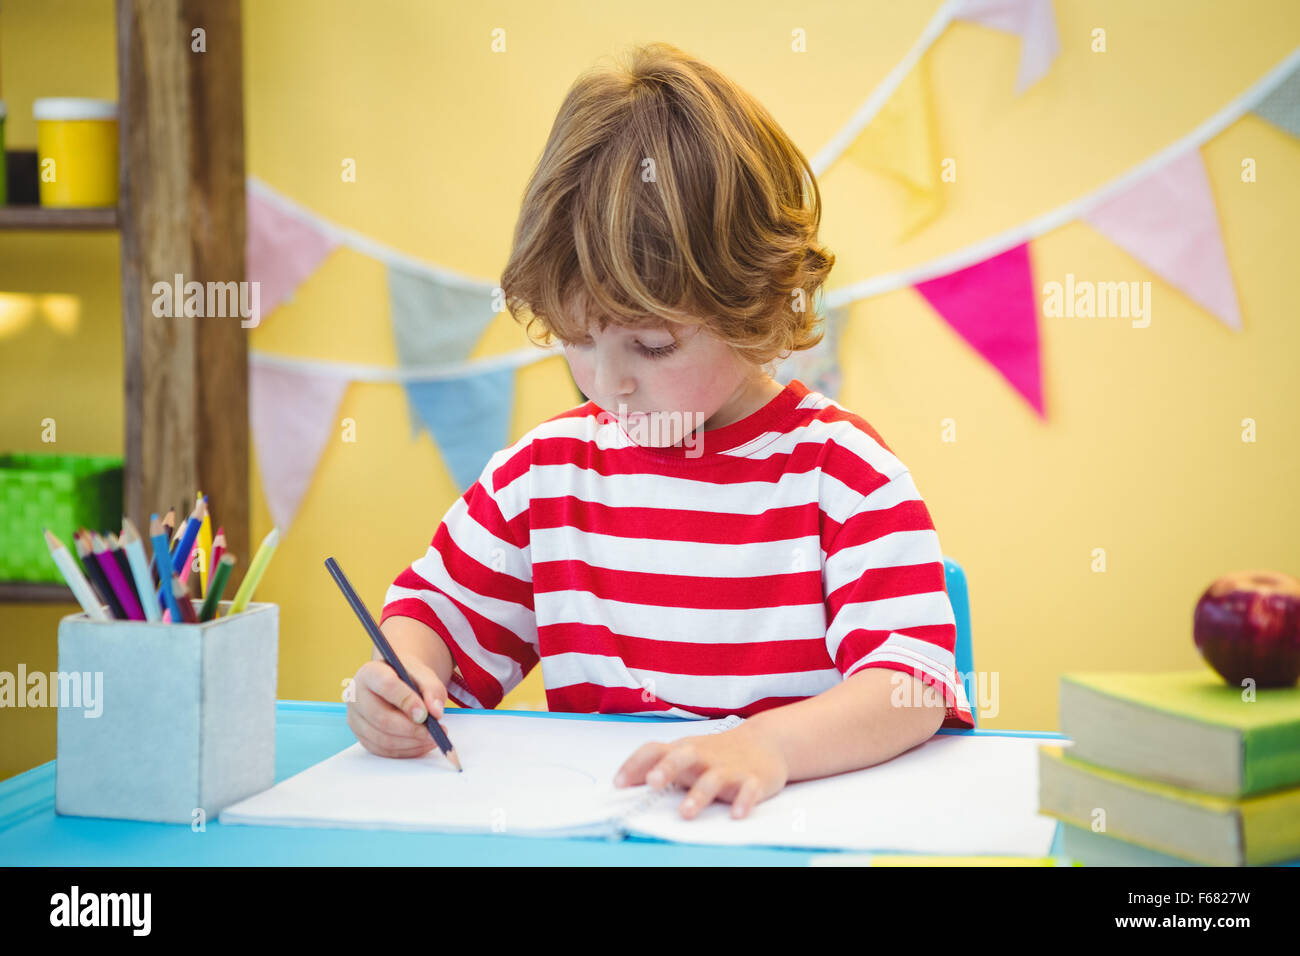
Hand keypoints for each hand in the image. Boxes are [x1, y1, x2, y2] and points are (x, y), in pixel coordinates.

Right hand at [346, 658, 447, 757]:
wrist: (396, 682)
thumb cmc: (408, 677)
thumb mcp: (423, 675)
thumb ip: (432, 689)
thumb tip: (435, 712)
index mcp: (370, 673)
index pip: (386, 686)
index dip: (407, 701)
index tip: (425, 714)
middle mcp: (356, 696)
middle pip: (381, 718)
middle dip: (411, 729)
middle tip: (434, 733)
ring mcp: (356, 719)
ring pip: (382, 739)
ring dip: (411, 743)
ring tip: (432, 738)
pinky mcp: (361, 736)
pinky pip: (383, 750)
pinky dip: (406, 751)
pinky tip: (422, 744)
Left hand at [611, 722, 788, 819]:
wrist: (766, 741)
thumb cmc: (717, 752)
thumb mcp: (687, 754)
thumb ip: (658, 765)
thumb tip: (623, 781)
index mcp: (684, 750)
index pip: (655, 750)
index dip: (635, 764)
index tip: (618, 784)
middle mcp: (704, 757)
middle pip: (683, 757)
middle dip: (667, 769)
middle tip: (654, 783)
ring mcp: (729, 768)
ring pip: (713, 779)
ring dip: (699, 795)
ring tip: (685, 812)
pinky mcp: (753, 780)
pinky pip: (748, 790)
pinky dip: (743, 801)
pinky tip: (737, 814)